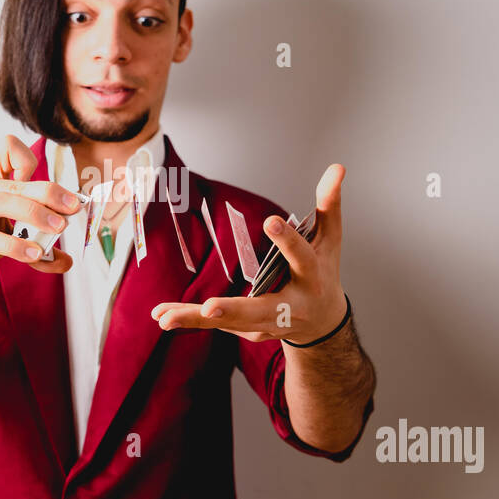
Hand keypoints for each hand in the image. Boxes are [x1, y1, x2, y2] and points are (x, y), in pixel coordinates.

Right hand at [0, 134, 81, 284]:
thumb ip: (31, 240)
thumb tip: (66, 259)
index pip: (8, 149)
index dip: (31, 162)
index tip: (54, 190)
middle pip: (16, 181)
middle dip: (50, 193)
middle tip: (73, 208)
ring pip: (3, 202)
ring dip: (35, 214)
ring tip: (58, 228)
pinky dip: (14, 244)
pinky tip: (32, 253)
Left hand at [150, 163, 348, 342]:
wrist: (323, 322)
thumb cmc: (323, 270)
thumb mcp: (330, 238)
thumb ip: (329, 203)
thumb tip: (337, 167)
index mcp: (312, 278)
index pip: (301, 257)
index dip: (287, 240)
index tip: (271, 221)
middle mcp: (291, 307)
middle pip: (260, 309)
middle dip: (234, 310)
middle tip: (210, 308)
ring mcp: (268, 325)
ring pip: (231, 322)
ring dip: (196, 319)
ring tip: (164, 317)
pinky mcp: (250, 332)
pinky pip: (218, 324)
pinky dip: (190, 320)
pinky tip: (162, 315)